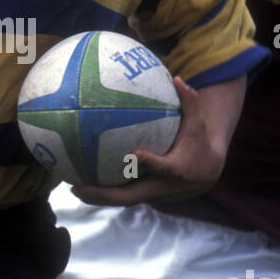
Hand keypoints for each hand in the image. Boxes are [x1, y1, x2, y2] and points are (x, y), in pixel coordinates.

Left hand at [71, 75, 225, 206]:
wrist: (207, 176)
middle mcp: (161, 188)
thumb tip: (178, 78)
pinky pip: (122, 196)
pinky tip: (82, 184)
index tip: (132, 153)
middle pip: (131, 196)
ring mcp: (152, 196)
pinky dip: (103, 194)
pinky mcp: (146, 197)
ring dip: (98, 198)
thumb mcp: (198, 124)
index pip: (161, 167)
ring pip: (123, 201)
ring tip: (72, 188)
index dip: (147, 163)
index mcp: (176, 169)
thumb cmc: (199, 144)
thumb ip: (190, 102)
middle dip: (104, 193)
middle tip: (80, 186)